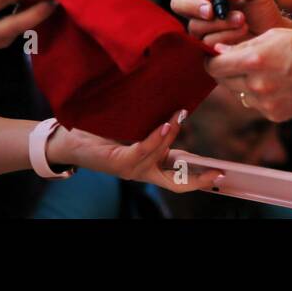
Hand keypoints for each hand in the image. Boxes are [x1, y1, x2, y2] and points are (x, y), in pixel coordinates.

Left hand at [47, 111, 223, 194]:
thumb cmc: (103, 131)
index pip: (179, 175)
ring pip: (161, 156)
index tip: (220, 173)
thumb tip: (180, 107)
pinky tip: (167, 124)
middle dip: (198, 181)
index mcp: (151, 165)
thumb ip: (156, 126)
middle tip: (217, 173)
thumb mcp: (136, 128)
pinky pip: (144, 150)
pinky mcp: (120, 163)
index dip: (200, 176)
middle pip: (176, 184)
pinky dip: (158, 138)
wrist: (71, 139)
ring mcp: (132, 170)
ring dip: (173, 135)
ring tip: (179, 115)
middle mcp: (143, 172)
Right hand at [170, 0, 288, 48]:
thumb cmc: (262, 11)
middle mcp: (198, 10)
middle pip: (178, 3)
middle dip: (193, 6)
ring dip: (221, 23)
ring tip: (243, 21)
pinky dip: (225, 38)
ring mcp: (200, 31)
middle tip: (212, 11)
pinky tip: (241, 34)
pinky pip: (205, 44)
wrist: (271, 36)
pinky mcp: (205, 50)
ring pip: (196, 26)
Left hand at [206, 29, 291, 122]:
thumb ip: (243, 46)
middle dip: (225, 70)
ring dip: (241, 82)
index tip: (213, 55)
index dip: (211, 59)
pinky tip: (274, 83)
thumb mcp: (275, 36)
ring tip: (260, 70)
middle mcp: (258, 85)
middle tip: (234, 61)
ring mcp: (265, 103)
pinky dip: (257, 94)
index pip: (215, 65)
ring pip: (238, 93)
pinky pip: (254, 104)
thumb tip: (218, 52)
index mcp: (256, 60)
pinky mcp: (274, 115)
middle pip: (223, 81)